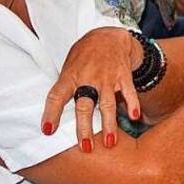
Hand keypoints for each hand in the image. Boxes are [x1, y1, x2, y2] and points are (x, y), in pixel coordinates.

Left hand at [41, 27, 141, 152]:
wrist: (108, 36)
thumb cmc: (84, 56)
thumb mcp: (69, 67)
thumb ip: (66, 89)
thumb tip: (55, 117)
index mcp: (70, 76)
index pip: (57, 96)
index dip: (51, 113)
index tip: (47, 130)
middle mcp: (88, 78)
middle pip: (85, 105)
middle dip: (84, 127)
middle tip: (85, 147)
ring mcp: (107, 78)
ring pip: (107, 104)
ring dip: (108, 125)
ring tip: (109, 143)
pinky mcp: (123, 76)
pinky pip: (129, 92)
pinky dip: (133, 104)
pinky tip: (135, 117)